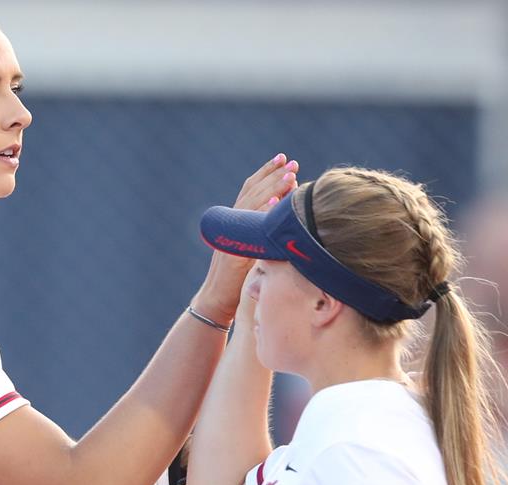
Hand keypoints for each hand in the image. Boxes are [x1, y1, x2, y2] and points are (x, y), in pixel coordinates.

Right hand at [196, 154, 299, 321]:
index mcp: (235, 221)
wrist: (216, 301)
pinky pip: (247, 230)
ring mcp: (230, 237)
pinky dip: (261, 215)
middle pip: (252, 192)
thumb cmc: (238, 280)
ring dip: (272, 189)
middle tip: (291, 162)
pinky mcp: (233, 252)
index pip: (251, 190)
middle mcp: (230, 224)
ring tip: (290, 176)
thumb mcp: (252, 251)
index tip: (283, 160)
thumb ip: (263, 233)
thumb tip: (286, 216)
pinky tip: (276, 204)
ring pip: (251, 206)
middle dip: (272, 175)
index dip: (266, 174)